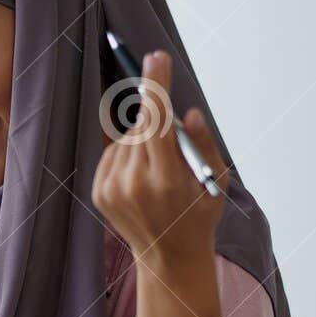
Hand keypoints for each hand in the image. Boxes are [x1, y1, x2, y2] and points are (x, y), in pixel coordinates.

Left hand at [92, 50, 227, 273]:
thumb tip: (188, 113)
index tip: (156, 57)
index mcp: (166, 181)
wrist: (169, 259)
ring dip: (145, 139)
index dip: (157, 86)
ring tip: (160, 169)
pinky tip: (143, 176)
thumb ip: (203, 145)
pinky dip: (129, 153)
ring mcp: (112, 190)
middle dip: (158, 117)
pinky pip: (114, 153)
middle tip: (174, 144)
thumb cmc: (199, 216)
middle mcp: (134, 185)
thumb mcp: (215, 183)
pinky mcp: (99, 192)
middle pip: (142, 125)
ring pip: (127, 138)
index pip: (157, 122)